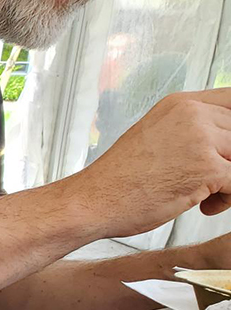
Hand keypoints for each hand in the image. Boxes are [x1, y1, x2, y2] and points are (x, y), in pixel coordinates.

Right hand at [72, 89, 230, 237]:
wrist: (92, 201)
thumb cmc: (117, 181)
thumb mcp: (154, 138)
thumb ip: (189, 132)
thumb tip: (220, 144)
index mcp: (179, 105)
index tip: (225, 148)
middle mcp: (191, 115)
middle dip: (230, 157)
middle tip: (212, 178)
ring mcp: (200, 139)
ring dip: (230, 178)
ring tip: (208, 193)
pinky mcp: (207, 168)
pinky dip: (227, 198)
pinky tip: (205, 204)